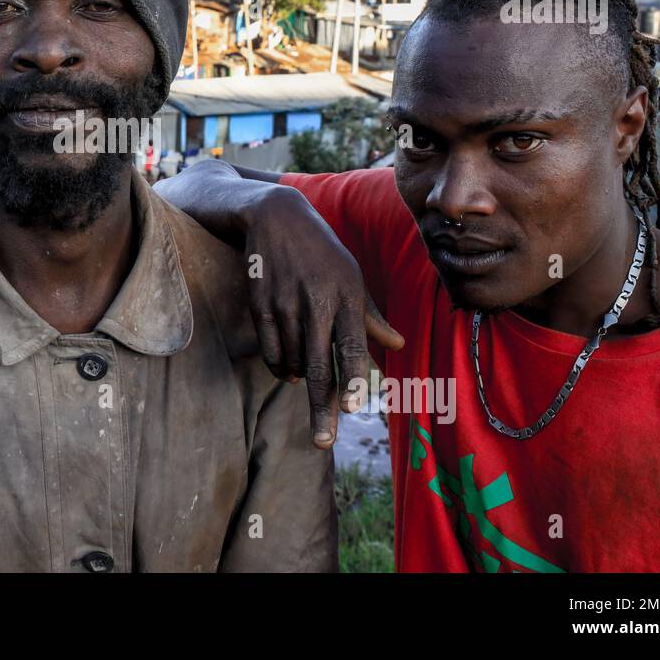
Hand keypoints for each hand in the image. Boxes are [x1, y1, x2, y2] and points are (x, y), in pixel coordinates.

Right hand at [244, 185, 403, 448]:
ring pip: (294, 360)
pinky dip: (282, 367)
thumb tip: (398, 347)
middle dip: (321, 408)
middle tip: (322, 442)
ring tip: (308, 382)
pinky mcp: (260, 304)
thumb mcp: (351, 276)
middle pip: (319, 364)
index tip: (352, 410)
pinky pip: (271, 350)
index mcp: (345, 294)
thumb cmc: (323, 252)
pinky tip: (290, 370)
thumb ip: (371, 316)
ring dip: (303, 380)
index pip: (352, 345)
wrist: (276, 217)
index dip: (352, 378)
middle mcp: (315, 301)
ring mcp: (284, 303)